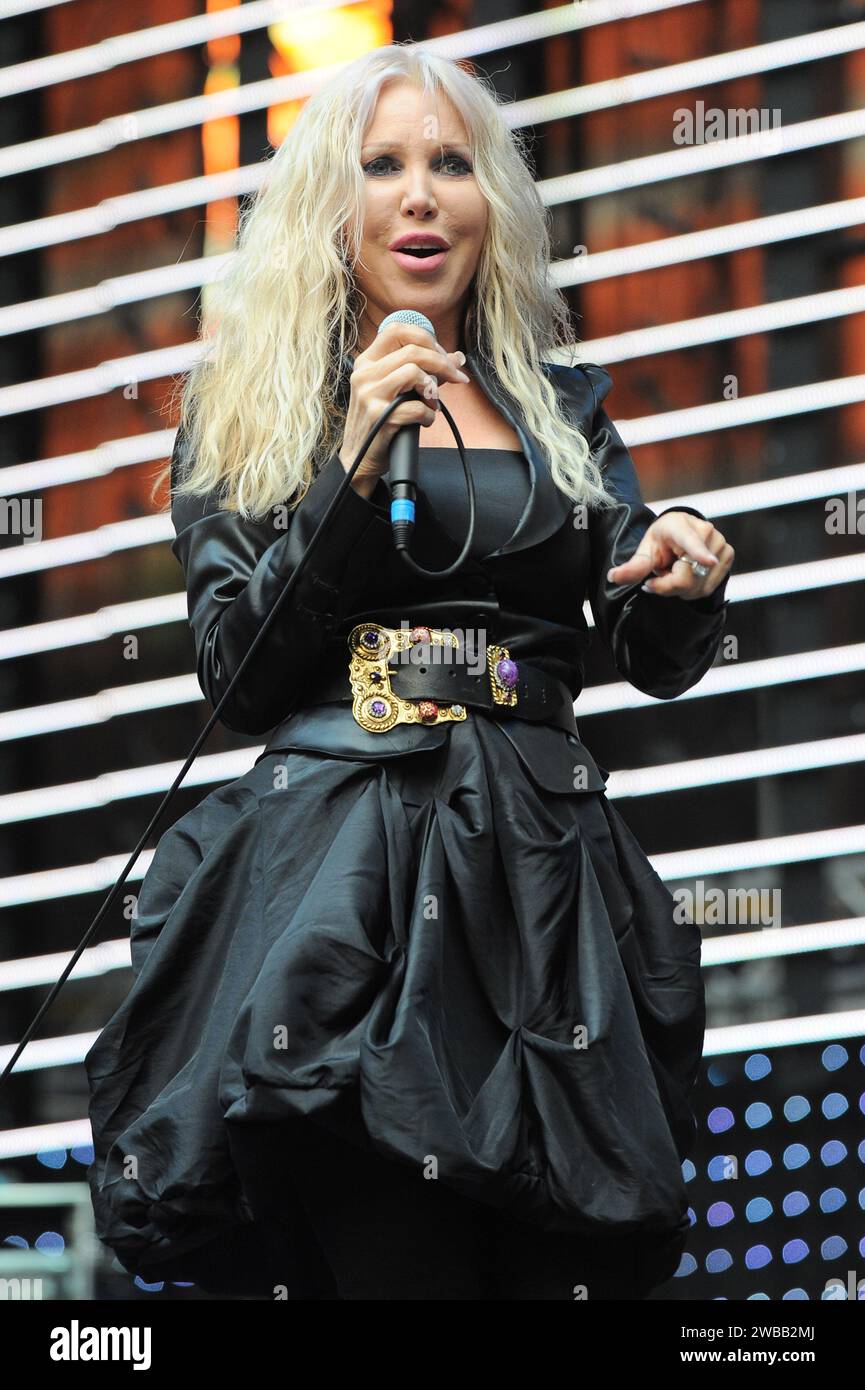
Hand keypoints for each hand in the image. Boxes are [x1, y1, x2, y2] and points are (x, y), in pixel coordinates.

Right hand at [338, 322, 468, 485]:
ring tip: (433, 403)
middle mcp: (365, 374)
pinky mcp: (379, 416)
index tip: (442, 355)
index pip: (397, 330)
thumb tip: (458, 358)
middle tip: (455, 378)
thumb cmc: (380, 421)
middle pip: (413, 350)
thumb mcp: (396, 391)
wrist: (358, 458)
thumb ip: (425, 372)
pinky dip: (429, 415)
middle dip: (442, 363)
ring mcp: (370, 394)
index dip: (426, 338)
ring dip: (434, 389)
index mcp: (367, 362)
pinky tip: (424, 421)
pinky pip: (417, 407)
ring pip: (414, 372)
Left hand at [606, 511, 733, 600]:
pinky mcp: (728, 555)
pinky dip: (695, 589)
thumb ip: (633, 567)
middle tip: (660, 574)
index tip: (708, 561)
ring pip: (698, 585)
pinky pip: (708, 587)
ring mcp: (720, 542)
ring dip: (681, 588)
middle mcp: (705, 530)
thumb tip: (613, 577)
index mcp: (679, 525)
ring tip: (676, 571)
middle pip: (687, 576)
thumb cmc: (662, 541)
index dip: (699, 552)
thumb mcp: (645, 551)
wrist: (683, 534)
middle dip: (668, 584)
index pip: (689, 541)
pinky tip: (689, 575)